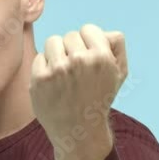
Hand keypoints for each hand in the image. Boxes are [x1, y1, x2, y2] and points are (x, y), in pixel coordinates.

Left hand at [30, 23, 127, 138]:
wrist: (78, 130)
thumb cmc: (98, 98)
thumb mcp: (119, 74)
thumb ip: (116, 46)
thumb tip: (104, 31)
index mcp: (101, 57)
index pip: (88, 29)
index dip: (88, 42)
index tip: (89, 58)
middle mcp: (79, 61)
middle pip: (69, 36)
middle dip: (72, 50)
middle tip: (76, 71)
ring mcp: (57, 70)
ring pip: (52, 42)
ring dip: (56, 54)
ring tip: (64, 74)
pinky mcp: (39, 78)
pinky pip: (39, 57)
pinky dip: (44, 67)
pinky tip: (53, 83)